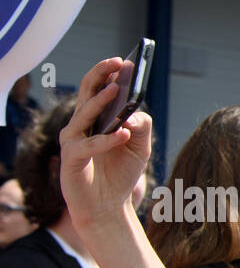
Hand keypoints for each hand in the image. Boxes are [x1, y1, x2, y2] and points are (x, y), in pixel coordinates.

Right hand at [59, 58, 152, 230]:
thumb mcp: (140, 148)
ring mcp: (73, 139)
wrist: (108, 206)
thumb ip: (141, 127)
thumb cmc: (121, 173)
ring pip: (84, 114)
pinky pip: (88, 145)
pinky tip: (123, 133)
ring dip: (101, 101)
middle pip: (87, 92)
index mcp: (96, 117)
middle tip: (117, 63)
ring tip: (118, 90)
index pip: (99, 88)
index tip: (124, 61)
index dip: (108, 73)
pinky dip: (107, 139)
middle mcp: (81, 123)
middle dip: (101, 75)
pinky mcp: (71, 158)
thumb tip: (132, 114)